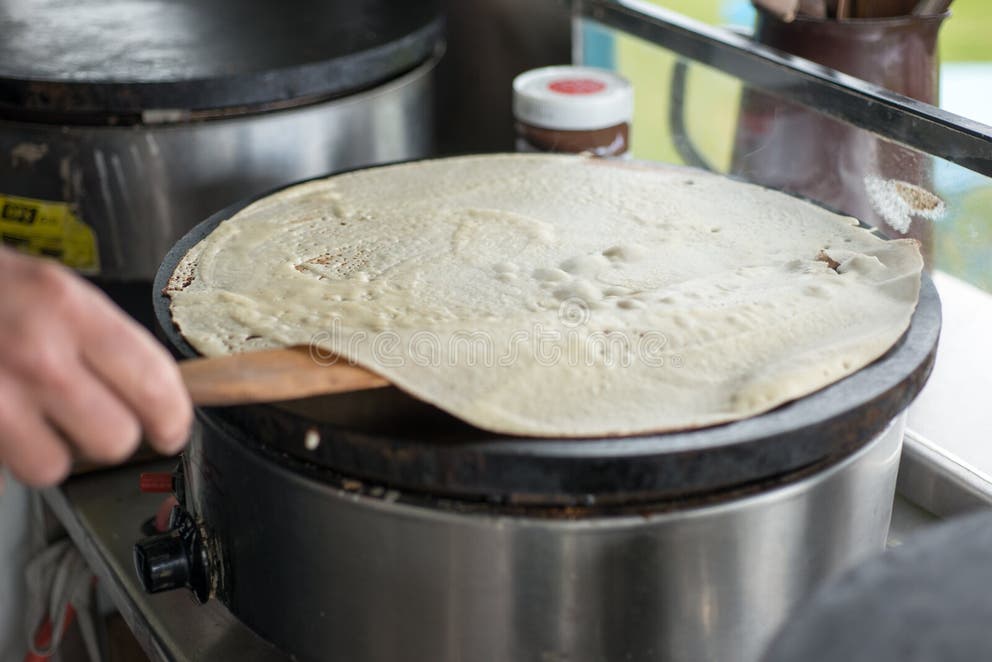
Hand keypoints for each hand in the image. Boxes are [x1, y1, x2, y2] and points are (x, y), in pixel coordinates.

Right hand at [0, 248, 191, 486]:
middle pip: (114, 439)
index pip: (155, 383)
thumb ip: (99, 337)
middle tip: (89, 419)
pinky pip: (1, 472)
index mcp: (69, 309)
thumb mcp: (47, 288)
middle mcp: (36, 353)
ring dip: (45, 452)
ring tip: (27, 419)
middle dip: (106, 436)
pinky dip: (0, 456)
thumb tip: (154, 391)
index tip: (171, 430)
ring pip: (53, 467)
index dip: (172, 418)